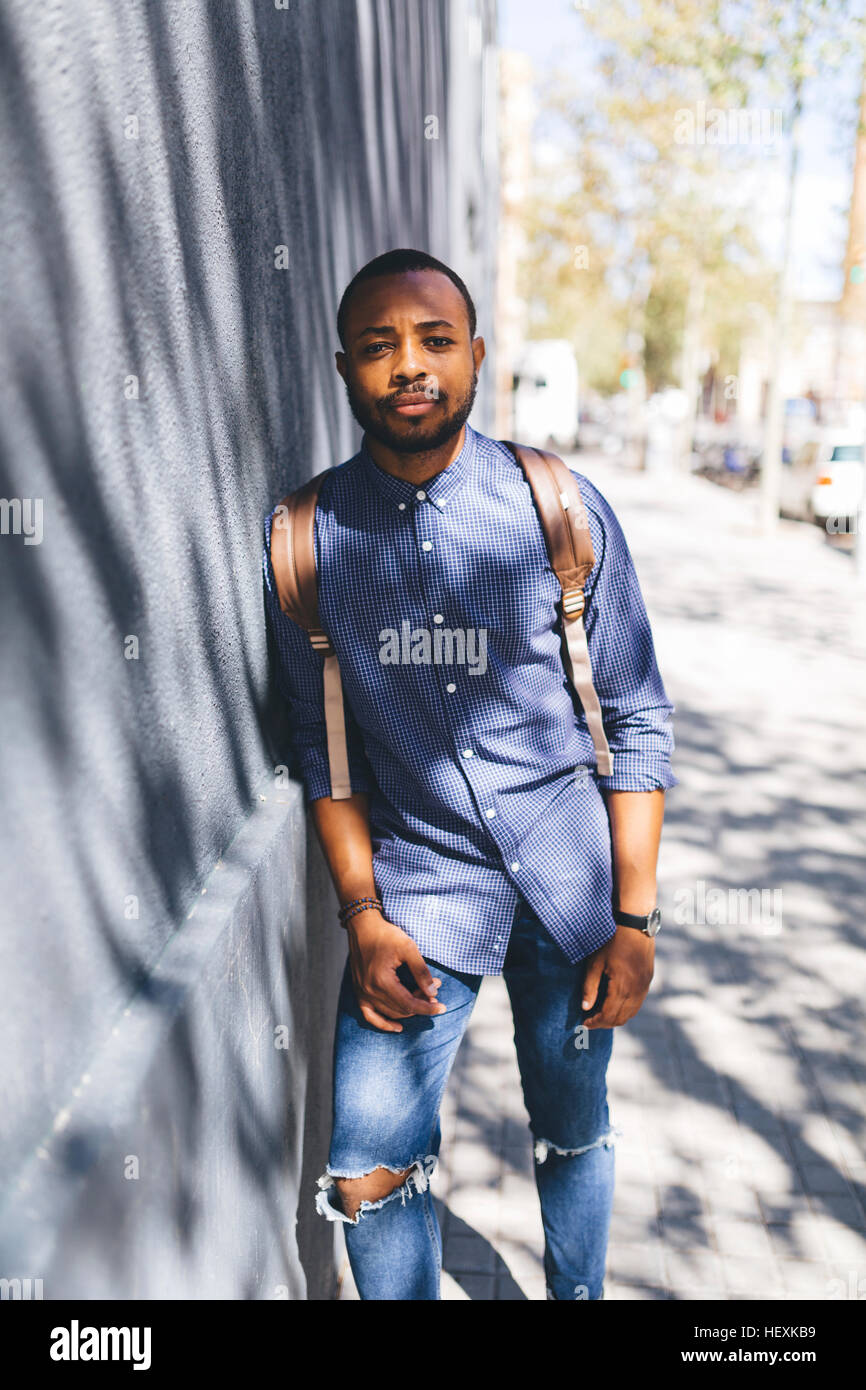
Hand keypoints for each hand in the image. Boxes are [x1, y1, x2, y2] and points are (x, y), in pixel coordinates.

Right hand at [345, 911, 445, 1032]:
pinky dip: (383, 1023)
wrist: (363, 927)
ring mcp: (362, 993)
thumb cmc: (386, 935)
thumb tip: (433, 992)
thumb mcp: (408, 948)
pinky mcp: (359, 992)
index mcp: (382, 981)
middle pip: (401, 1009)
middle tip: (434, 990)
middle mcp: (370, 991)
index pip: (409, 1004)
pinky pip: (369, 1016)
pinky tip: (397, 1027)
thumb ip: (421, 971)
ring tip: (423, 997)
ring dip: (408, 1009)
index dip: (428, 1008)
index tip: (442, 1007)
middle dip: (421, 1003)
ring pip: (390, 1012)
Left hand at [581, 924, 654, 1029]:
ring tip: (600, 1014)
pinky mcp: (647, 980)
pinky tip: (614, 1003)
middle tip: (590, 1020)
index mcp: (622, 987)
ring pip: (631, 1013)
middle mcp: (636, 990)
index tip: (583, 1023)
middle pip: (620, 1018)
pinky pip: (637, 1003)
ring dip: (615, 1018)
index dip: (594, 1023)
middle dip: (604, 1023)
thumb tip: (585, 1008)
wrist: (635, 924)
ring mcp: (644, 986)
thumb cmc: (611, 940)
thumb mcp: (595, 962)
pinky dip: (626, 1009)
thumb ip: (589, 987)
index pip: (608, 1016)